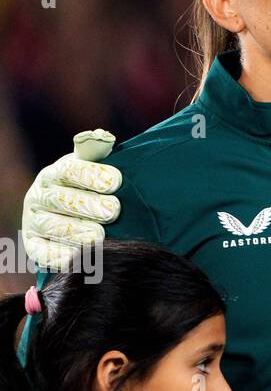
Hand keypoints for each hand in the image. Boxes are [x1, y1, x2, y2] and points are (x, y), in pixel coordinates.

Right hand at [21, 130, 122, 270]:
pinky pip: (45, 253)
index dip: (93, 175)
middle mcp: (38, 196)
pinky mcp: (35, 246)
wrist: (73, 215)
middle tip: (113, 211)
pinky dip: (61, 255)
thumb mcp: (93, 164)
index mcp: (54, 173)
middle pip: (63, 200)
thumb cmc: (90, 185)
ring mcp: (34, 221)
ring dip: (78, 232)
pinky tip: (81, 255)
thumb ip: (96, 150)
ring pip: (54, 227)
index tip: (116, 182)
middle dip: (90, 206)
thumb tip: (101, 135)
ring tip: (100, 235)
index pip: (70, 170)